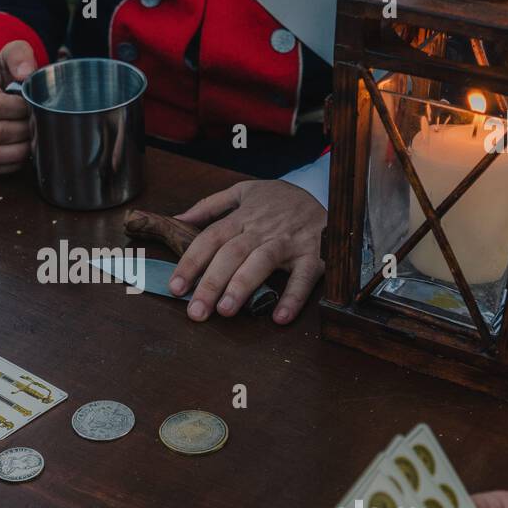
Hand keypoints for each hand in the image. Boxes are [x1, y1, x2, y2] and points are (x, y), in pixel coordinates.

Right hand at [0, 40, 36, 174]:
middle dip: (22, 133)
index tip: (34, 108)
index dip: (20, 111)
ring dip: (15, 153)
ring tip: (31, 144)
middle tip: (38, 128)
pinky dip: (7, 165)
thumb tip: (26, 73)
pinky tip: (21, 155)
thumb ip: (19, 55)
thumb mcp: (10, 55)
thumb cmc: (1, 73)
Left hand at [170, 180, 325, 323]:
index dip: (191, 262)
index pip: (211, 238)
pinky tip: (279, 316)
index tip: (176, 286)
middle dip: (211, 282)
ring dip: (243, 286)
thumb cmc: (281, 200)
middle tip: (196, 310)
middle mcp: (263, 229)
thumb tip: (177, 218)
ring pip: (262, 262)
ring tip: (226, 312)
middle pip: (232, 254)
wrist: (332, 195)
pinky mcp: (314, 254)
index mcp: (243, 216)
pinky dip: (293, 296)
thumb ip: (210, 205)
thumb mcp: (244, 191)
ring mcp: (289, 241)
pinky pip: (304, 276)